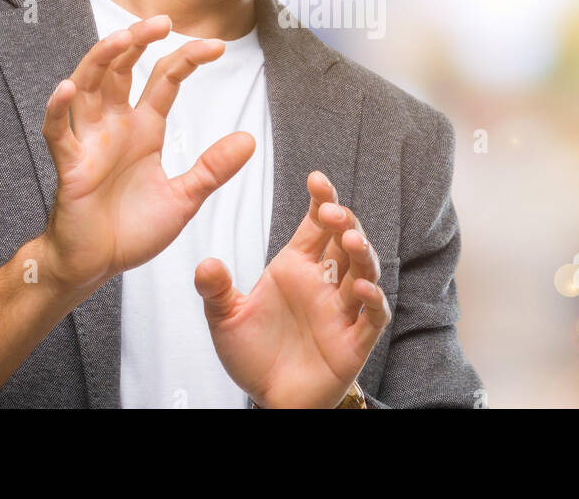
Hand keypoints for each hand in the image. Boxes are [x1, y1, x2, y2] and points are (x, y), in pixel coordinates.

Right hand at [38, 15, 255, 293]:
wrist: (97, 264)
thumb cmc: (132, 229)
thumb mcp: (184, 197)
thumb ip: (212, 168)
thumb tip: (249, 139)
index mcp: (144, 128)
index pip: (164, 79)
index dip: (187, 59)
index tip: (218, 47)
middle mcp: (114, 126)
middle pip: (120, 68)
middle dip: (137, 40)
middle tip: (162, 20)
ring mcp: (89, 142)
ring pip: (87, 87)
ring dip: (101, 60)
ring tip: (122, 38)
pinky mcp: (69, 167)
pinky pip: (58, 132)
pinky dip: (58, 110)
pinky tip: (67, 89)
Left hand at [194, 170, 390, 407]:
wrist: (269, 399)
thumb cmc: (254, 355)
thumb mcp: (225, 320)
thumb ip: (216, 291)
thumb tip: (205, 264)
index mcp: (295, 268)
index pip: (314, 225)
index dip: (321, 200)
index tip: (316, 179)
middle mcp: (322, 283)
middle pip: (344, 240)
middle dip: (343, 220)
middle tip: (330, 211)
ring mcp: (342, 310)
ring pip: (364, 271)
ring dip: (362, 252)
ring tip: (350, 238)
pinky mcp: (355, 340)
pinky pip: (373, 315)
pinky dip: (373, 300)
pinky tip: (362, 288)